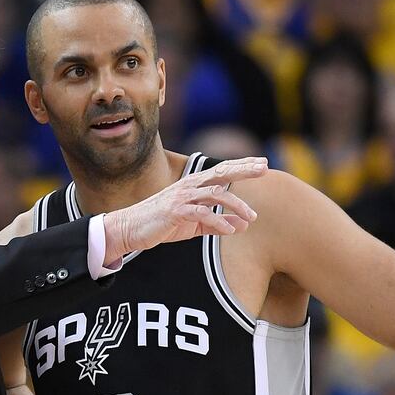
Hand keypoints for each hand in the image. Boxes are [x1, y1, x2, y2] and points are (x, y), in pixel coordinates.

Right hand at [102, 157, 266, 261]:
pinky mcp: (175, 212)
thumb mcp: (195, 224)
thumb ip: (218, 222)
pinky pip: (201, 214)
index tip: (263, 164)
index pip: (222, 171)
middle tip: (264, 168)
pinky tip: (230, 230)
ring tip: (251, 217)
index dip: (243, 166)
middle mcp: (189, 186)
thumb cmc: (163, 224)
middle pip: (221, 173)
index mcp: (194, 185)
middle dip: (244, 170)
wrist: (130, 228)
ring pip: (215, 195)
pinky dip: (217, 221)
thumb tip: (243, 225)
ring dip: (236, 205)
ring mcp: (182, 197)